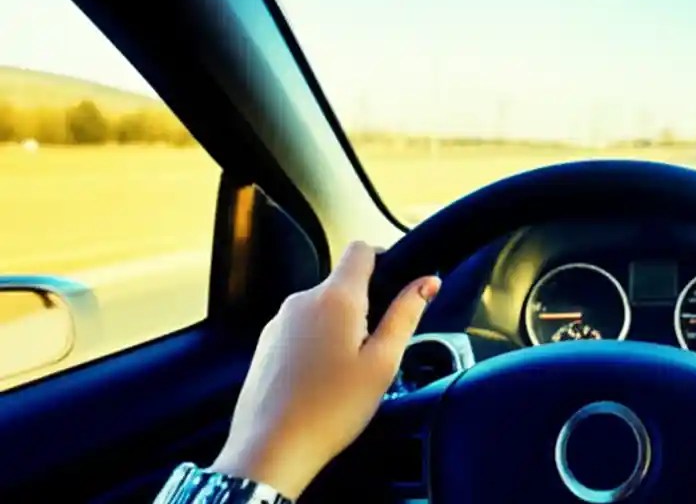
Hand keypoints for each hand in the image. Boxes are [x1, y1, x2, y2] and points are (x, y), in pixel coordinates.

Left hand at [210, 241, 439, 498]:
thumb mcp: (382, 362)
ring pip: (321, 307)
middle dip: (364, 304)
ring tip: (346, 370)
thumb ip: (406, 315)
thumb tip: (428, 280)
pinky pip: (300, 327)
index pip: (360, 250)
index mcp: (336, 298)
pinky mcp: (265, 343)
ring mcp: (278, 321)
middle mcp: (302, 299)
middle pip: (342, 282)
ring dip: (339, 325)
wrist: (271, 448)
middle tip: (377, 347)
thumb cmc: (333, 407)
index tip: (396, 288)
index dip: (383, 258)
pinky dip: (316, 341)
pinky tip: (319, 379)